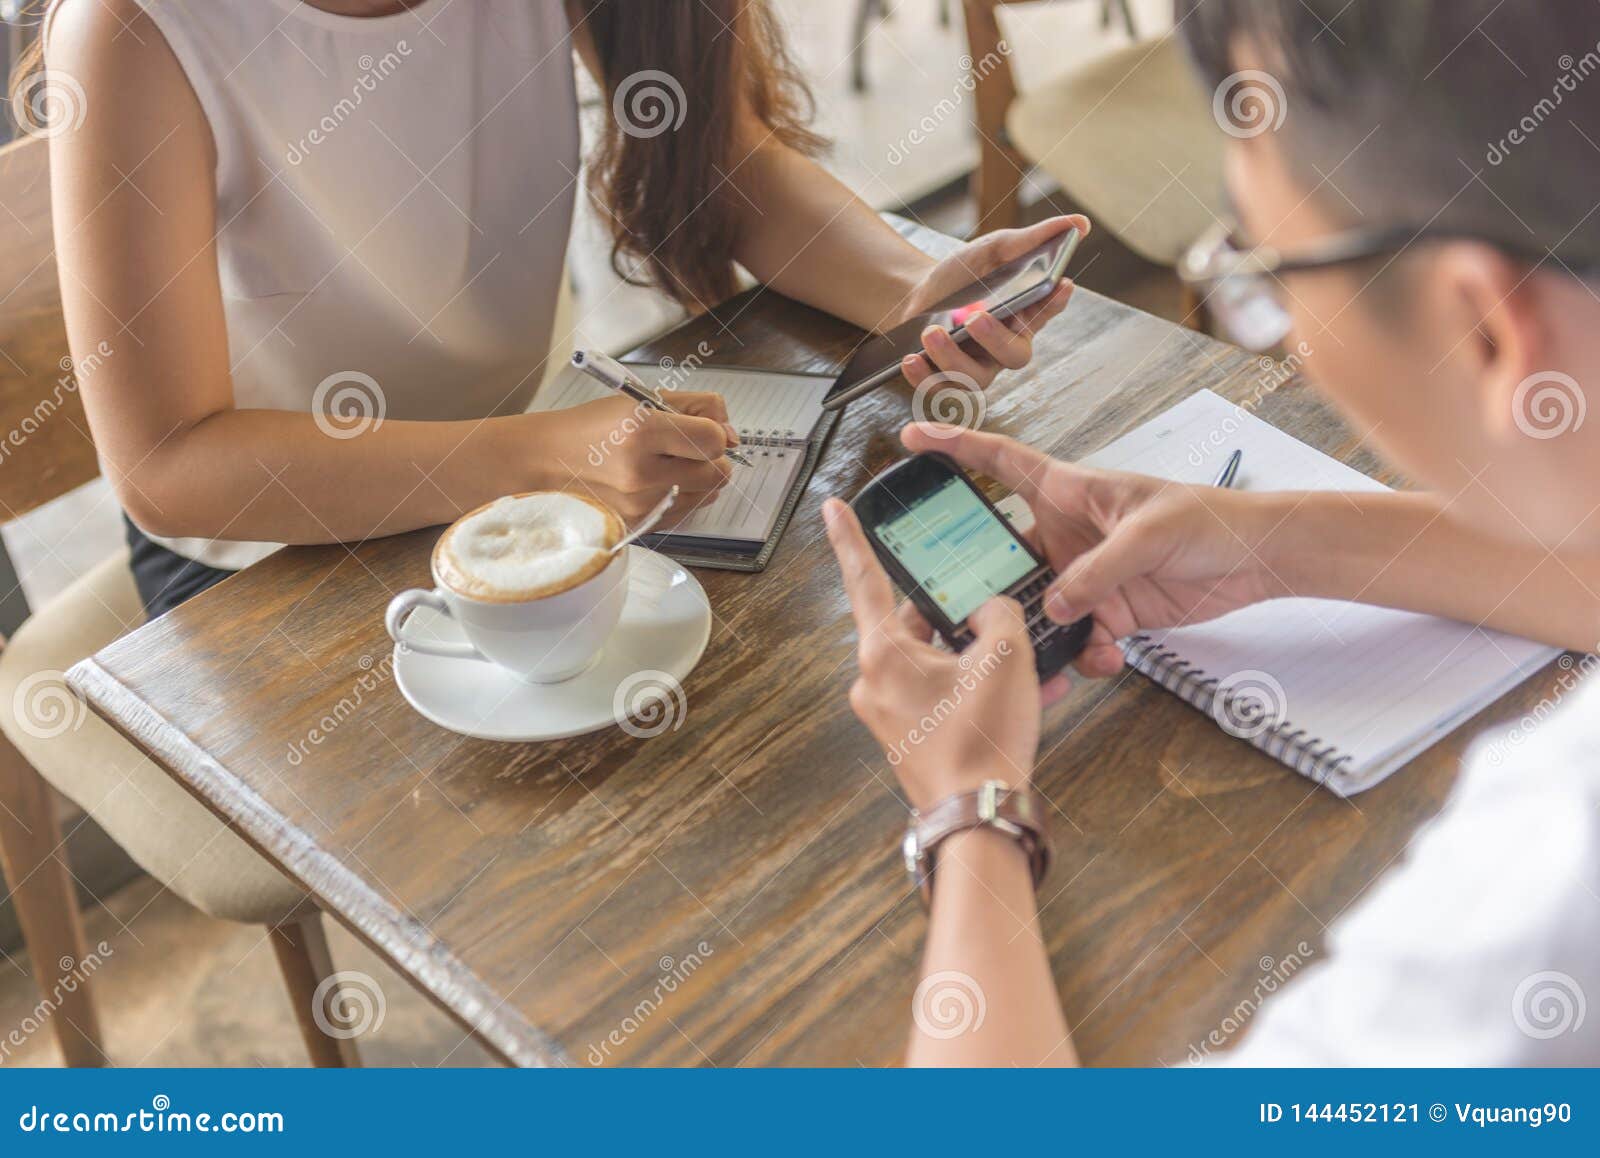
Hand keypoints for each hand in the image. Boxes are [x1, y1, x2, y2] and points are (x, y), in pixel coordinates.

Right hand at [534, 392, 736, 523]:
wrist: (548, 461)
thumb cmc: (594, 427)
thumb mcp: (642, 398)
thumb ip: (698, 407)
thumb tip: (732, 437)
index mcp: (643, 431)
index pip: (714, 440)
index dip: (715, 433)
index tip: (701, 429)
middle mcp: (642, 472)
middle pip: (718, 473)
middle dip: (711, 458)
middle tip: (687, 448)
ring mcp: (640, 505)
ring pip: (707, 495)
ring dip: (699, 479)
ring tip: (669, 464)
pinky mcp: (639, 525)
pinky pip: (687, 513)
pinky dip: (683, 497)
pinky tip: (659, 483)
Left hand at [823, 498, 1041, 809]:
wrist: (979, 816)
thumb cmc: (981, 743)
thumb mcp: (1003, 658)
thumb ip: (997, 615)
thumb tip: (990, 612)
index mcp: (883, 652)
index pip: (864, 578)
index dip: (850, 538)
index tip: (832, 507)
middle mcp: (875, 680)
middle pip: (913, 621)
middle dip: (957, 611)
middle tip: (985, 595)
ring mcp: (890, 711)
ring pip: (935, 659)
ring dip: (976, 653)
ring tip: (1024, 653)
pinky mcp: (910, 734)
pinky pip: (941, 691)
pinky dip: (975, 683)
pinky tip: (1023, 687)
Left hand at [896, 215, 1088, 394]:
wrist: (914, 296)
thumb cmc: (962, 275)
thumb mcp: (992, 250)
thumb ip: (1031, 240)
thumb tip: (1080, 222)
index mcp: (1025, 313)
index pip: (1049, 309)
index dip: (1056, 301)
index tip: (1062, 284)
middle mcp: (1006, 346)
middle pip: (1015, 355)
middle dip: (996, 339)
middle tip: (976, 318)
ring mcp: (978, 367)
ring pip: (975, 377)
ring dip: (951, 357)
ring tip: (930, 333)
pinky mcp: (947, 381)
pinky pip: (940, 389)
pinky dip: (923, 377)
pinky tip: (909, 359)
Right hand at [901, 425, 1289, 677]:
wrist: (1257, 560)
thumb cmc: (1209, 520)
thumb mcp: (1148, 534)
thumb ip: (1096, 570)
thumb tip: (1057, 607)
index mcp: (1070, 491)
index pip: (1000, 463)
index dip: (955, 449)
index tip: (913, 440)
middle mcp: (1068, 533)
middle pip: (1005, 554)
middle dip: (984, 582)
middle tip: (963, 608)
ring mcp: (1086, 575)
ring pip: (1038, 607)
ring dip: (1038, 633)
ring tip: (1041, 656)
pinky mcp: (1110, 612)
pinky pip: (1078, 639)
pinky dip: (1086, 656)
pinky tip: (1106, 660)